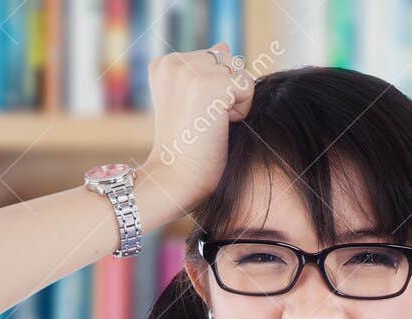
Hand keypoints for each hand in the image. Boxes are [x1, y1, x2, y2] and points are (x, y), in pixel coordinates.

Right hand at [140, 41, 255, 205]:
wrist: (174, 180)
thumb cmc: (184, 150)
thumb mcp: (190, 102)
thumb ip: (205, 71)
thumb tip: (224, 45)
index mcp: (164, 63)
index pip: (212, 59)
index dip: (212, 91)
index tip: (192, 117)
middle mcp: (174, 61)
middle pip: (228, 61)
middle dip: (225, 93)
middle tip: (201, 123)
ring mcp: (191, 70)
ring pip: (239, 72)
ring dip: (233, 102)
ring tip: (208, 124)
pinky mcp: (212, 84)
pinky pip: (247, 86)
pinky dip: (241, 110)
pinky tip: (217, 127)